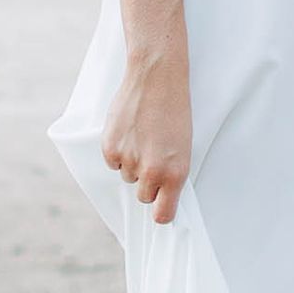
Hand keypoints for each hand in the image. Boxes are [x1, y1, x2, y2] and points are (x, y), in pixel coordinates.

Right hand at [101, 58, 191, 224]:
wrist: (156, 78)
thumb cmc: (175, 110)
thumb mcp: (183, 147)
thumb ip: (170, 173)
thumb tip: (158, 193)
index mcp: (175, 173)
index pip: (163, 215)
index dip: (161, 210)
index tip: (161, 204)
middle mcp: (152, 171)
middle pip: (144, 196)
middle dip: (147, 182)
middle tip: (153, 156)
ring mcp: (129, 160)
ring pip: (127, 176)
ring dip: (133, 163)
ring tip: (142, 136)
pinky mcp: (110, 148)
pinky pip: (113, 162)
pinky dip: (118, 151)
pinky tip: (129, 131)